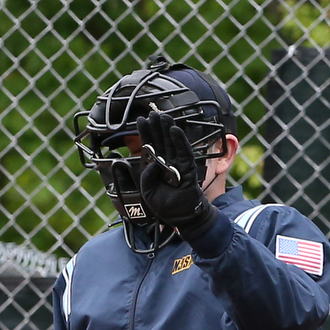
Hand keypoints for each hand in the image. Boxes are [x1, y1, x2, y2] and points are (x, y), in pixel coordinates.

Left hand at [136, 113, 216, 235]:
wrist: (181, 216)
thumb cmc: (166, 206)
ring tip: (162, 116)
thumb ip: (146, 178)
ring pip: (172, 143)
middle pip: (161, 140)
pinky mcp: (188, 168)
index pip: (150, 146)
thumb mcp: (148, 193)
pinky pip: (184, 151)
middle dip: (156, 126)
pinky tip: (174, 130)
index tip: (141, 120)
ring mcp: (178, 164)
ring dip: (167, 129)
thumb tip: (150, 163)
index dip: (146, 133)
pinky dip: (179, 140)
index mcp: (156, 167)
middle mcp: (167, 163)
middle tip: (152, 112)